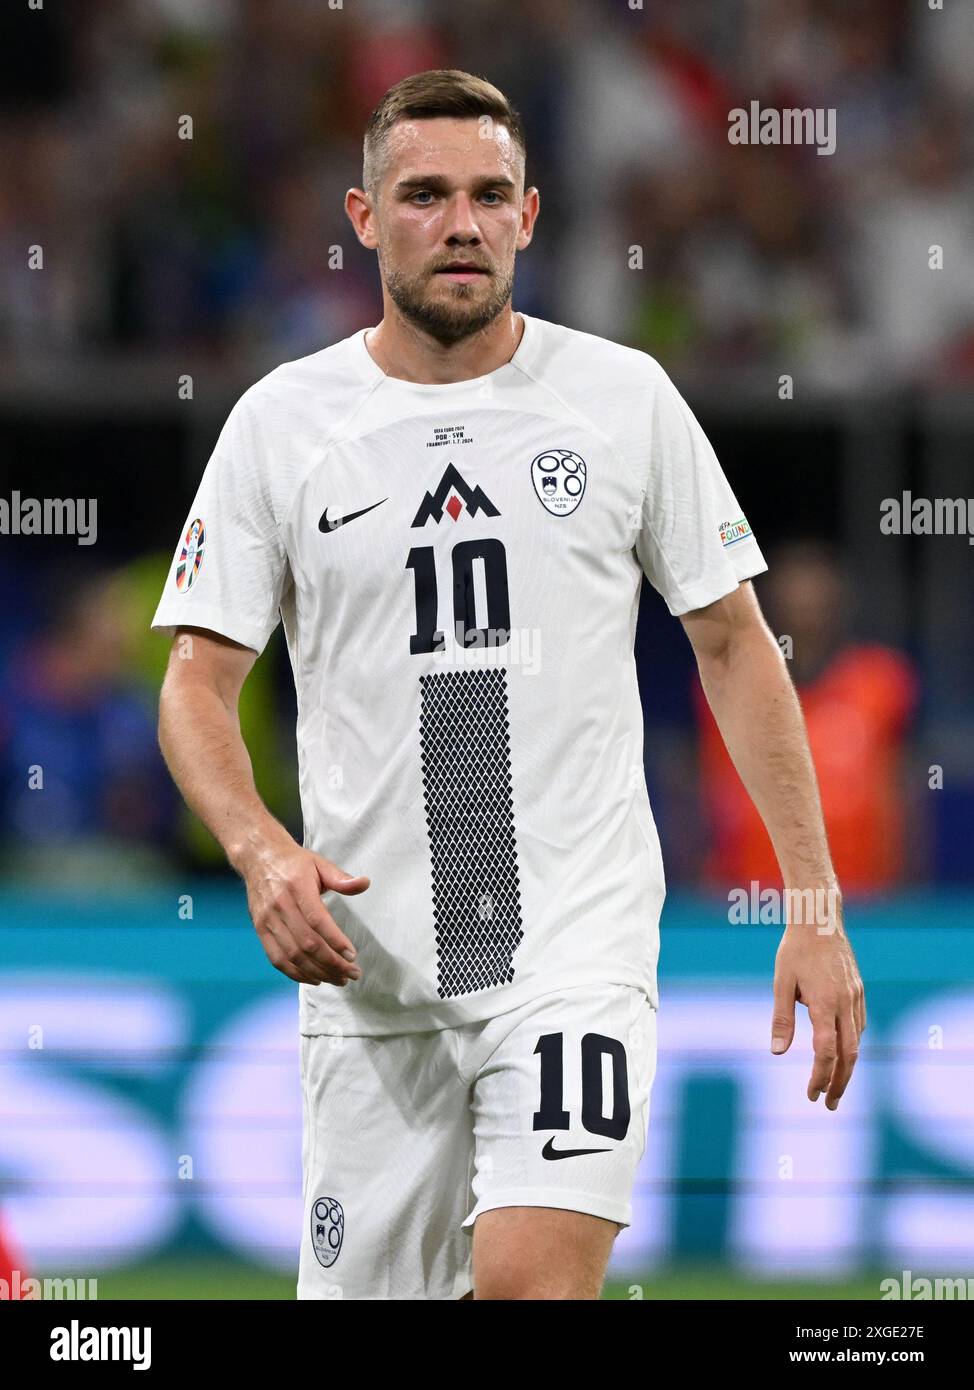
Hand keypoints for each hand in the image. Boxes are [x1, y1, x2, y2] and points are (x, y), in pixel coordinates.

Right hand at [237, 834, 369, 985]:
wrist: (259, 858)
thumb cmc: (295, 863)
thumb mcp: (320, 863)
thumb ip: (341, 878)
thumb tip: (364, 883)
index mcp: (298, 887)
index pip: (317, 920)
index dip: (335, 941)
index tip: (352, 955)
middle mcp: (280, 905)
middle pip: (306, 943)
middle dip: (331, 963)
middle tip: (352, 973)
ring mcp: (268, 920)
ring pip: (292, 955)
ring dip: (317, 972)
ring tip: (338, 979)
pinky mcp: (260, 930)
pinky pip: (277, 959)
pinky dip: (296, 973)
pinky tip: (314, 978)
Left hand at [771, 898, 865, 1109]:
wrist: (820, 919)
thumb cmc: (795, 950)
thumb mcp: (781, 982)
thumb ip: (781, 1018)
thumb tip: (776, 1052)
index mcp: (825, 1003)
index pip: (826, 1052)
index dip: (820, 1077)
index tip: (810, 1094)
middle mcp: (846, 1003)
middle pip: (849, 1055)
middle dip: (840, 1083)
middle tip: (829, 1105)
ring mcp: (856, 997)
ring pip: (857, 1042)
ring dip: (848, 1067)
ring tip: (835, 1086)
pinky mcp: (859, 991)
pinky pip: (859, 1025)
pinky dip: (852, 1045)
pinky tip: (842, 1053)